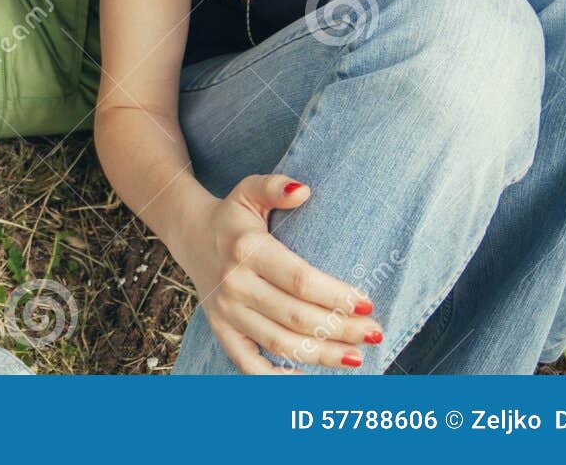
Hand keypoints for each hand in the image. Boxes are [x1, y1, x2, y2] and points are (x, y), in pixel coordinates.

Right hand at [169, 175, 380, 372]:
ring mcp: (227, 312)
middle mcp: (235, 284)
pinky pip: (247, 364)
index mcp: (247, 250)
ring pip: (279, 343)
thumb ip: (274, 186)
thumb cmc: (233, 215)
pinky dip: (274, 378)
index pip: (299, 280)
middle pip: (295, 316)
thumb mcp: (249, 191)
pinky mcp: (221, 329)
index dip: (336, 295)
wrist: (190, 234)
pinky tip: (305, 378)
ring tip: (356, 358)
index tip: (368, 303)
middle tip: (374, 333)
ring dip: (321, 356)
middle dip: (340, 329)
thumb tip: (303, 189)